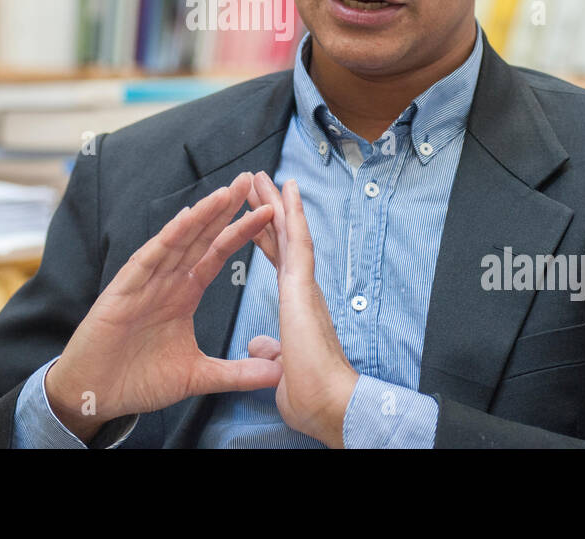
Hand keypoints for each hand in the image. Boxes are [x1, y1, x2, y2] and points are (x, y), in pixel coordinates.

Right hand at [45, 172, 281, 441]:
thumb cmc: (140, 381)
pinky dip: (165, 239)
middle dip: (224, 209)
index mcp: (184, 294)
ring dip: (201, 216)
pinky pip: (147, 259)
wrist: (96, 396)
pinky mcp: (123, 290)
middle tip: (249, 179)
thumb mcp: (198, 377)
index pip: (217, 254)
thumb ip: (238, 372)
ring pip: (177, 241)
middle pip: (200, 237)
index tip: (267, 212)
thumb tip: (278, 374)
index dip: (240, 232)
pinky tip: (184, 220)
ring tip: (226, 193)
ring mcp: (144, 282)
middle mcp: (166, 281)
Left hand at [246, 171, 359, 447]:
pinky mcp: (304, 289)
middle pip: (281, 240)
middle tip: (255, 181)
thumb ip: (270, 352)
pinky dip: (293, 215)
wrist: (329, 408)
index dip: (265, 237)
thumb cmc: (312, 396)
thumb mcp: (280, 369)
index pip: (277, 263)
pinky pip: (298, 243)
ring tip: (262, 175)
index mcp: (296, 308)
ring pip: (290, 233)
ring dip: (276, 202)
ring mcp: (305, 287)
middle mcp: (303, 292)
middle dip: (267, 210)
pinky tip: (288, 191)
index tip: (255, 216)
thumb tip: (259, 346)